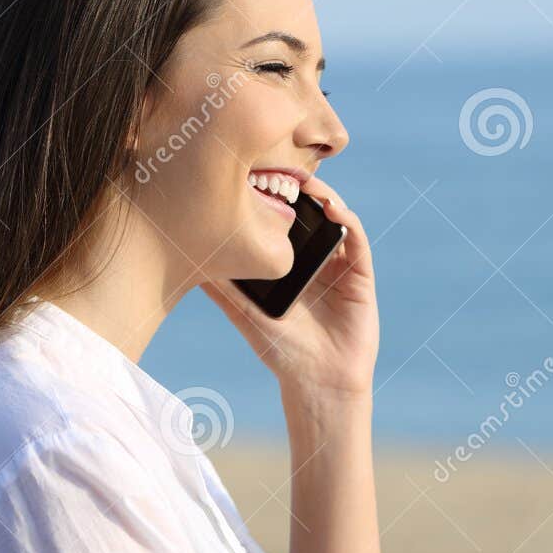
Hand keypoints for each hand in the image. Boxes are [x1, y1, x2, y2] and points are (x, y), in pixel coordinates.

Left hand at [201, 175, 377, 399]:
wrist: (319, 383)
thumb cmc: (282, 352)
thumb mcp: (246, 315)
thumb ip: (223, 290)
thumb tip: (191, 261)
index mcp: (292, 265)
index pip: (285, 222)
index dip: (274, 198)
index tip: (254, 179)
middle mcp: (317, 260)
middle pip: (312, 214)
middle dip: (300, 189)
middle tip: (281, 169)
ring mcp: (340, 265)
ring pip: (335, 219)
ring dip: (325, 197)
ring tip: (307, 183)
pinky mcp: (360, 275)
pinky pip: (357, 240)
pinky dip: (347, 221)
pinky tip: (333, 210)